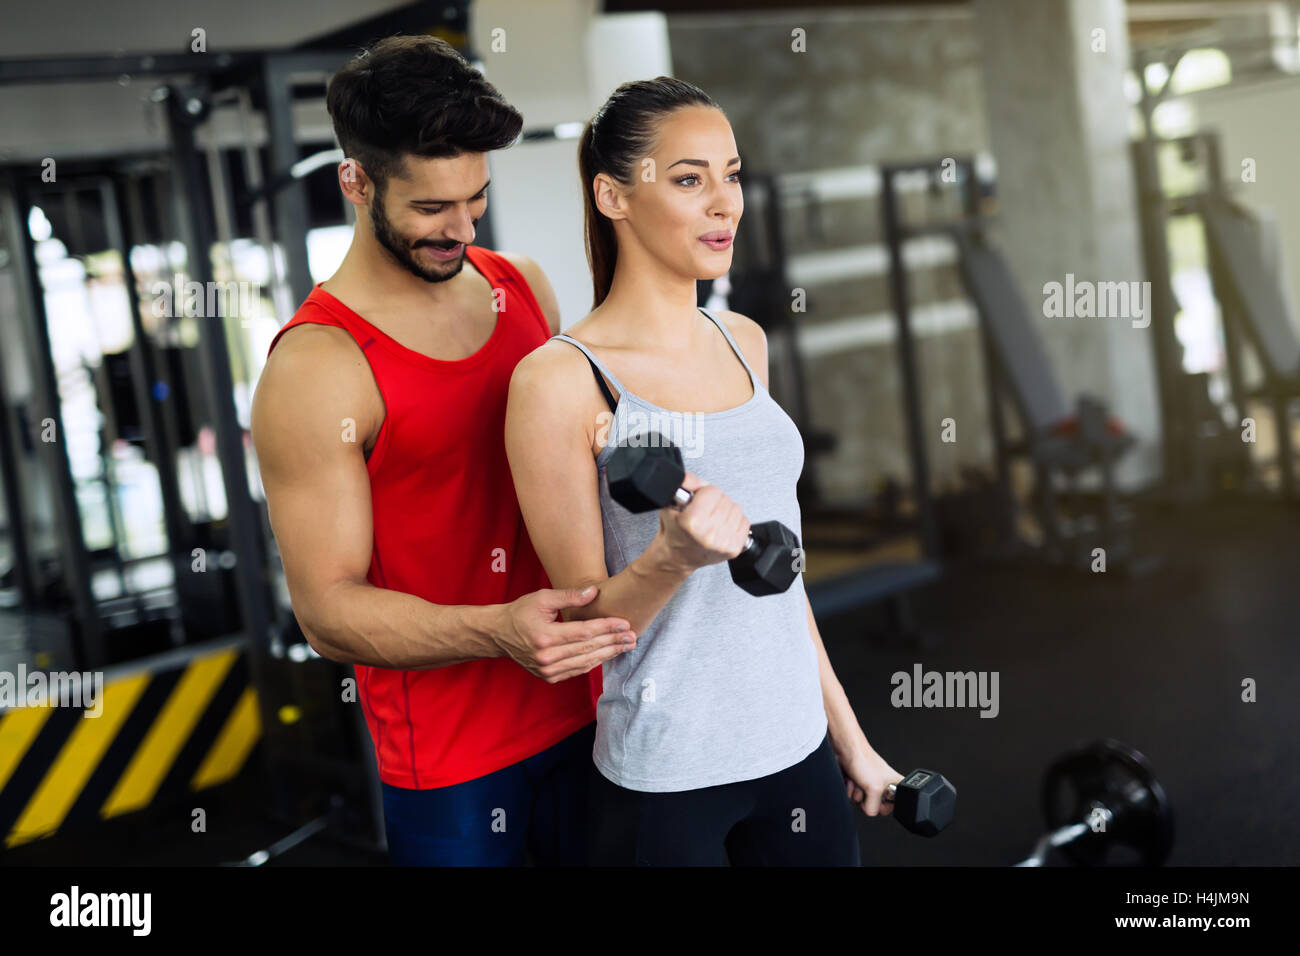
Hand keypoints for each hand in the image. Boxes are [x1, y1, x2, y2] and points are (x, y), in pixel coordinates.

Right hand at [496, 586, 635, 682]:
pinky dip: (594, 662)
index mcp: (544, 636)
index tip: (624, 623)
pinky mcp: (549, 677)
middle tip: (633, 636)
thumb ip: (570, 596)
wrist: (499, 634)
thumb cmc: (521, 612)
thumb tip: (595, 592)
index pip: (583, 632)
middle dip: (613, 642)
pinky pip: (577, 670)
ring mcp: (547, 670)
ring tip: (626, 646)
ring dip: (608, 654)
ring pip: (585, 663)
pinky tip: (608, 654)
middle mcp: (546, 657)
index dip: (606, 627)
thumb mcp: (542, 598)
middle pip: (588, 649)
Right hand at [656, 471, 750, 573]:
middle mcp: (709, 534)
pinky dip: (734, 522)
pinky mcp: (734, 548)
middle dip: (715, 502)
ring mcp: (723, 543)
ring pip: (736, 509)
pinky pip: (745, 521)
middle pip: (725, 499)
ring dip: (725, 511)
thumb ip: (684, 483)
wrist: (678, 556)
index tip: (697, 502)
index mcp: (692, 522)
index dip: (703, 493)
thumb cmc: (675, 531)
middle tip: (703, 513)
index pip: (712, 490)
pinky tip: (721, 527)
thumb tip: (699, 481)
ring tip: (712, 520)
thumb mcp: (670, 503)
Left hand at [838, 739, 903, 817]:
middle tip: (866, 785)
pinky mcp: (856, 784)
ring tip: (857, 779)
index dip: (883, 804)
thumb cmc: (864, 761)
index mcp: (896, 785)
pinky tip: (850, 779)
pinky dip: (848, 789)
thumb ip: (875, 807)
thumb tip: (869, 812)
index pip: (892, 808)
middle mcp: (883, 786)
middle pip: (874, 807)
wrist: (845, 749)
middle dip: (866, 798)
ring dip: (855, 792)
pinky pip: (851, 798)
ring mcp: (869, 786)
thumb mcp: (875, 789)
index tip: (878, 794)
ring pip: (860, 803)